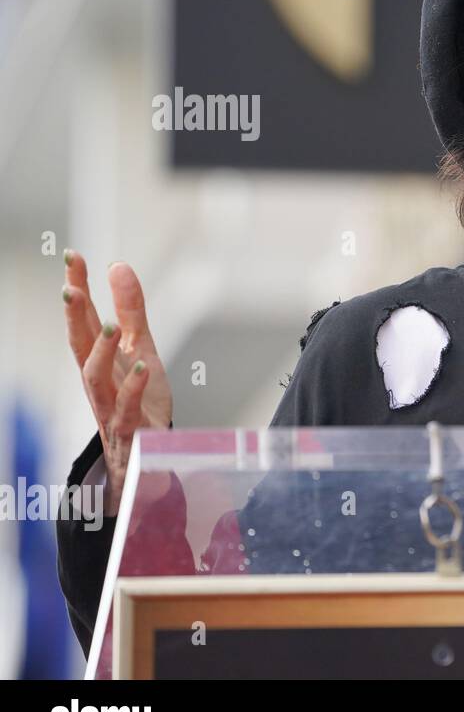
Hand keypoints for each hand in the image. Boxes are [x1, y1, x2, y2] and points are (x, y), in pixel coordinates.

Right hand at [62, 250, 172, 516]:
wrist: (145, 455)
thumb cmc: (139, 400)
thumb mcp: (142, 349)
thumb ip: (132, 311)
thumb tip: (118, 266)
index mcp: (99, 358)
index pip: (85, 318)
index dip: (78, 287)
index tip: (73, 256)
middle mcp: (97, 380)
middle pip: (80, 344)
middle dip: (75, 316)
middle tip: (71, 286)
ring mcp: (109, 405)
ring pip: (95, 378)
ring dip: (101, 352)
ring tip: (113, 326)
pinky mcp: (128, 427)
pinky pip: (125, 408)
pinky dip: (131, 388)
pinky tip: (141, 367)